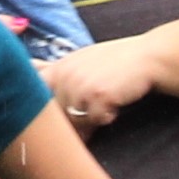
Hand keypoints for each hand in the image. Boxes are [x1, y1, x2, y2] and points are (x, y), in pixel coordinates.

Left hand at [43, 36, 160, 129]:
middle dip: (72, 119)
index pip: (36, 93)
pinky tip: (116, 103)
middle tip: (92, 109)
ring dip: (90, 120)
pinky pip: (95, 121)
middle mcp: (65, 74)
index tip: (52, 116)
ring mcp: (80, 84)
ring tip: (105, 103)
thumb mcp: (79, 60)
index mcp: (59, 67)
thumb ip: (54, 70)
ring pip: (75, 121)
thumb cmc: (115, 61)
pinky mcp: (98, 94)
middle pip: (57, 115)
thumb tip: (29, 69)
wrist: (148, 57)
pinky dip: (107, 117)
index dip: (41, 110)